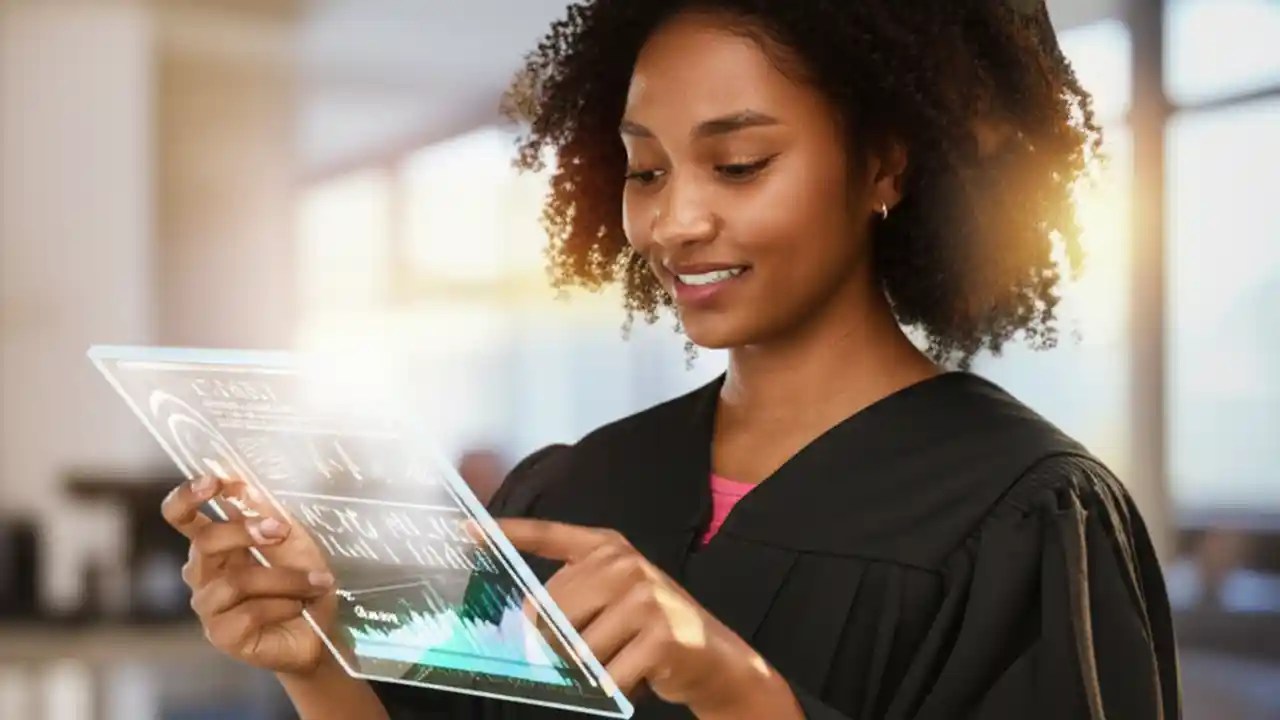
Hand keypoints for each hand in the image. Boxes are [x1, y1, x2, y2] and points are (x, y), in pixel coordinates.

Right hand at [161, 475, 337, 676]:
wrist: (320, 632)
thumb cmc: (302, 582)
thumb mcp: (294, 541)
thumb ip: (269, 514)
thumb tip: (244, 486)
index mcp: (215, 544)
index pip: (181, 516)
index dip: (188, 496)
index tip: (215, 482)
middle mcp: (203, 573)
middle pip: (204, 543)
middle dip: (244, 531)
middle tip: (282, 531)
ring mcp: (208, 606)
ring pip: (236, 581)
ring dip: (284, 578)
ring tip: (316, 582)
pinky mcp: (221, 635)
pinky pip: (249, 612)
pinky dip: (283, 604)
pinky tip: (298, 606)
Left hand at [499, 518, 801, 717]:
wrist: (714, 654)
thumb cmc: (652, 628)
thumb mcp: (616, 598)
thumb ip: (575, 598)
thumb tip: (526, 628)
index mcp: (609, 548)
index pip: (548, 535)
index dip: (505, 533)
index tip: (463, 530)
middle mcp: (625, 563)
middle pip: (551, 613)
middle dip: (554, 648)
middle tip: (579, 660)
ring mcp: (644, 596)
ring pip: (578, 650)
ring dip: (590, 672)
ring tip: (618, 662)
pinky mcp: (660, 634)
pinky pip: (608, 675)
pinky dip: (614, 687)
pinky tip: (636, 676)